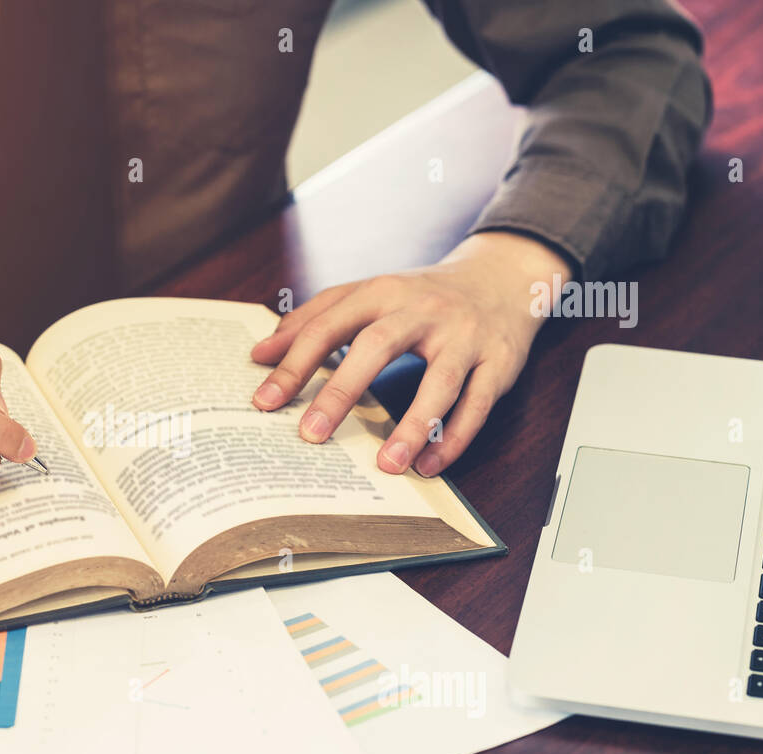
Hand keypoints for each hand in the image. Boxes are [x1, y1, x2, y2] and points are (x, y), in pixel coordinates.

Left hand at [250, 231, 569, 476]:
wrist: (503, 277)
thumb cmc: (421, 296)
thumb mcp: (369, 295)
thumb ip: (315, 319)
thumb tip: (260, 354)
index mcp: (383, 291)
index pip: (329, 325)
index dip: (294, 363)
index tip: (264, 401)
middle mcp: (423, 309)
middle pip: (378, 346)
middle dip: (341, 391)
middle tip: (311, 436)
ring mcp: (465, 334)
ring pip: (440, 381)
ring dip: (413, 426)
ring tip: (385, 466)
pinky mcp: (500, 360)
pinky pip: (478, 403)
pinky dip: (455, 437)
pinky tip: (429, 466)